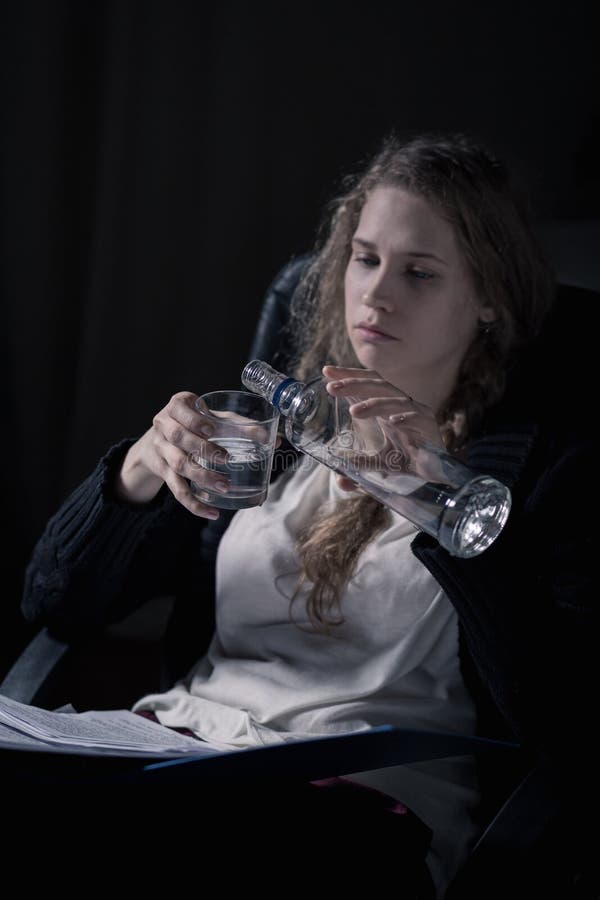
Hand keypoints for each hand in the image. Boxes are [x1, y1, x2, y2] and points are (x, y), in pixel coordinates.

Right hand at [115, 391, 231, 517]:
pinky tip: (211, 512)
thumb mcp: (211, 418)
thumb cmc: (193, 425)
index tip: (212, 429)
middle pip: (179, 437)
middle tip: (226, 459)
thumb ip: (241, 426)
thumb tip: (275, 441)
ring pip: (179, 465)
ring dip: (202, 476)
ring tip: (224, 487)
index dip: (194, 420)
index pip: (180, 409)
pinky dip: (194, 503)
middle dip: (202, 448)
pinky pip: (177, 490)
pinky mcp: (164, 472)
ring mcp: (162, 450)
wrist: (155, 441)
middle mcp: (163, 426)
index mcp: (176, 406)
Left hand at [322, 366, 446, 490]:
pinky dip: (406, 418)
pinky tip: (393, 422)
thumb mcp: (377, 465)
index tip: (327, 371)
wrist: (436, 477)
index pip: (368, 384)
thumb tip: (339, 480)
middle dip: (355, 383)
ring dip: (374, 403)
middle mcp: (401, 406)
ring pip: (395, 401)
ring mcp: (417, 415)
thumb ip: (358, 469)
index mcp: (386, 408)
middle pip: (379, 385)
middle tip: (333, 387)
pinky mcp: (431, 428)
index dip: (349, 376)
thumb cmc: (407, 462)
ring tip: (354, 411)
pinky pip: (418, 419)